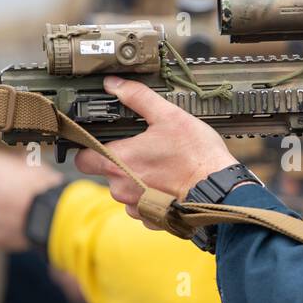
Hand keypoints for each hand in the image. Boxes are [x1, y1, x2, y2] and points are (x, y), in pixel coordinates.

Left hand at [73, 77, 238, 222]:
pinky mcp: (150, 219)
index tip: (103, 142)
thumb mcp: (168, 115)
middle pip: (106, 173)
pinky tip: (168, 185)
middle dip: (120, 163)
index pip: (82, 159)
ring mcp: (135, 206)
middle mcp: (120, 187)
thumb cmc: (196, 155)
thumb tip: (114, 84)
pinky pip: (141, 206)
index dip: (89, 149)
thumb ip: (136, 97)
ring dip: (136, 181)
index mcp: (118, 161)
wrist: (219, 190)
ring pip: (124, 191)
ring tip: (161, 168)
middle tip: (145, 151)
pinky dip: (150, 197)